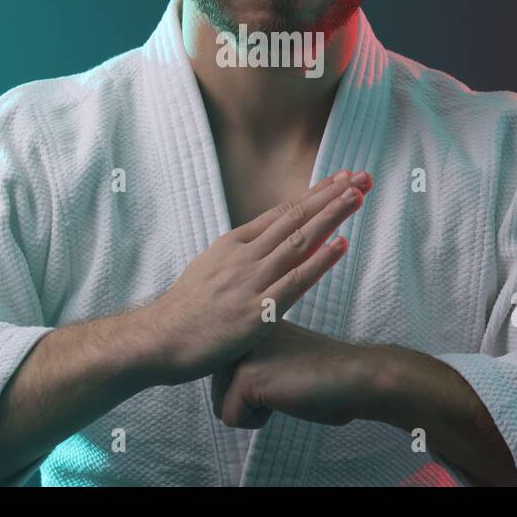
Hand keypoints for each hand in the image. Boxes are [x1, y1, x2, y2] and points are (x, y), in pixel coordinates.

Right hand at [141, 169, 370, 385]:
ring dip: (331, 217)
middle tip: (360, 176)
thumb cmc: (184, 311)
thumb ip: (239, 257)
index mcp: (234, 244)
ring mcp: (250, 282)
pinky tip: (341, 245)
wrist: (157, 340)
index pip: (282, 212)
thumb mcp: (209, 269)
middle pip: (295, 218)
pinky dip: (319, 262)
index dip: (314, 194)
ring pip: (298, 242)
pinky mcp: (256, 312)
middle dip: (330, 196)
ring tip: (357, 197)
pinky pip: (294, 283)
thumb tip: (262, 246)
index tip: (341, 178)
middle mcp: (244, 256)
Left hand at [211, 320, 380, 428]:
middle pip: (217, 390)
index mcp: (251, 324)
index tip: (281, 377)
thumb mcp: (279, 357)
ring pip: (220, 405)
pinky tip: (285, 399)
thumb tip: (226, 386)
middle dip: (249, 401)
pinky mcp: (245, 377)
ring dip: (253, 411)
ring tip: (286, 390)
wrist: (356, 377)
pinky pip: (231, 418)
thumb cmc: (326, 376)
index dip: (251, 388)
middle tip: (287, 384)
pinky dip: (258, 421)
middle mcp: (241, 333)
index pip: (223, 372)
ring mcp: (241, 352)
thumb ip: (253, 359)